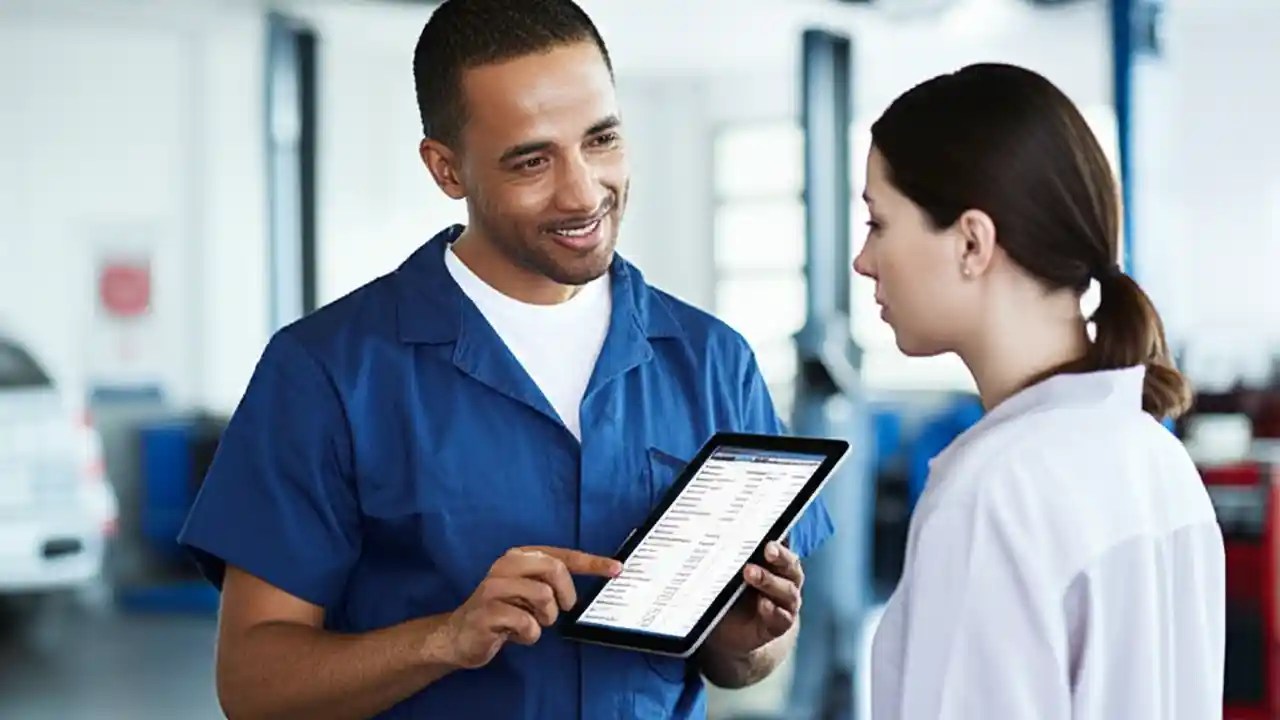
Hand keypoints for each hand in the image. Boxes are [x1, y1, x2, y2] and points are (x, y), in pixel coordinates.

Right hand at [441, 546, 620, 669]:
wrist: (459, 635)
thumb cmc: (502, 612)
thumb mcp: (527, 591)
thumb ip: (552, 582)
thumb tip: (592, 579)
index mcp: (519, 556)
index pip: (562, 555)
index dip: (592, 562)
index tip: (616, 569)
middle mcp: (505, 566)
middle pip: (555, 569)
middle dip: (565, 595)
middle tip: (560, 610)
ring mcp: (494, 588)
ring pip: (543, 597)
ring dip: (545, 618)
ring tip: (532, 623)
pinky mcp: (487, 612)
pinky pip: (527, 623)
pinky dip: (529, 635)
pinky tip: (515, 634)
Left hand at [706, 541, 802, 656]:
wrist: (730, 631)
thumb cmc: (732, 592)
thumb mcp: (729, 573)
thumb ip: (730, 557)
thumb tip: (715, 532)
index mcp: (777, 564)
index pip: (783, 549)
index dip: (779, 543)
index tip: (768, 539)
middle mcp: (786, 581)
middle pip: (790, 566)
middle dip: (780, 557)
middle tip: (767, 550)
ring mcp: (785, 604)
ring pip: (787, 591)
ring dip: (769, 581)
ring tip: (750, 573)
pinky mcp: (779, 625)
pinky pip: (782, 618)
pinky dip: (772, 610)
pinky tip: (762, 603)